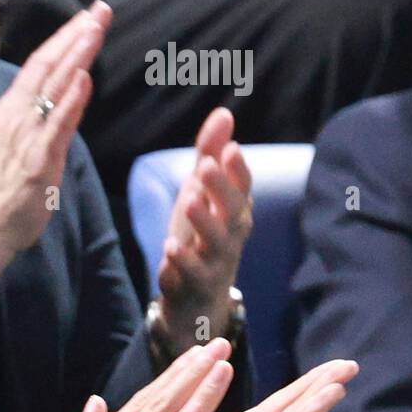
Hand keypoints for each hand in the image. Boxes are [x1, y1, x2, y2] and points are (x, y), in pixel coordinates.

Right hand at [0, 1, 111, 293]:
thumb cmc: (2, 195)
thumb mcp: (21, 148)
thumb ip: (46, 119)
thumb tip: (73, 91)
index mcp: (11, 113)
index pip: (40, 65)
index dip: (64, 37)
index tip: (87, 16)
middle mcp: (16, 119)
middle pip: (48, 66)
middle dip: (76, 34)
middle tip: (101, 10)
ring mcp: (25, 140)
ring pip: (53, 88)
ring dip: (76, 55)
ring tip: (96, 27)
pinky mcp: (36, 163)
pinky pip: (56, 126)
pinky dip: (70, 100)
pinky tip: (84, 77)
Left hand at [157, 108, 251, 354]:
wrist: (196, 297)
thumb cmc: (200, 237)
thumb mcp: (201, 194)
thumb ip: (209, 156)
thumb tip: (224, 114)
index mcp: (235, 211)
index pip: (242, 187)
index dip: (237, 169)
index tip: (230, 148)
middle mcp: (232, 236)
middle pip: (233, 211)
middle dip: (221, 189)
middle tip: (206, 166)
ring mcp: (217, 262)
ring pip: (216, 243)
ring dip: (204, 221)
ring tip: (189, 199)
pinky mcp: (197, 286)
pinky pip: (193, 275)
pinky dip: (182, 262)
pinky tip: (169, 246)